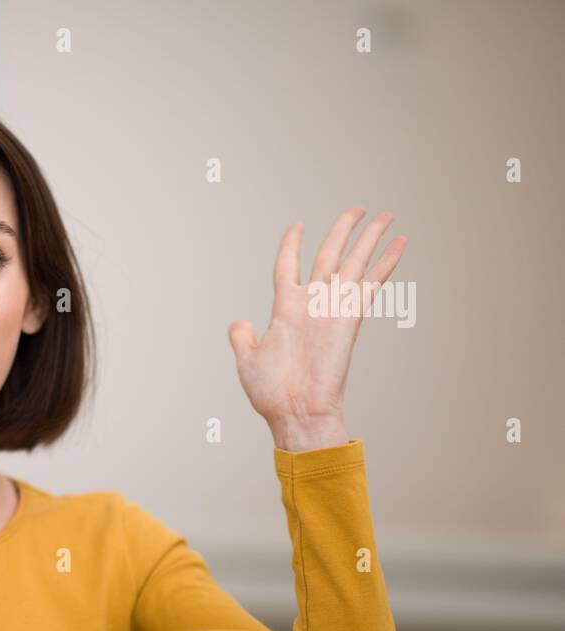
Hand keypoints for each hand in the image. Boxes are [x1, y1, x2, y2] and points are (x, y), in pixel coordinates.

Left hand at [228, 207, 405, 451]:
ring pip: (353, 262)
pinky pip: (371, 283)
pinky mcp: (350, 317)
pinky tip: (400, 243)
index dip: (291, 244)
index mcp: (285, 309)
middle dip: (342, 230)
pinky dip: (386, 262)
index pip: (288, 265)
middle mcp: (312, 304)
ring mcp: (332, 308)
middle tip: (358, 209)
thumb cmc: (272, 392)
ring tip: (386, 215)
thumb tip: (239, 323)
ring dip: (370, 237)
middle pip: (329, 255)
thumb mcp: (248, 360)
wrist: (295, 411)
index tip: (297, 224)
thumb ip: (243, 338)